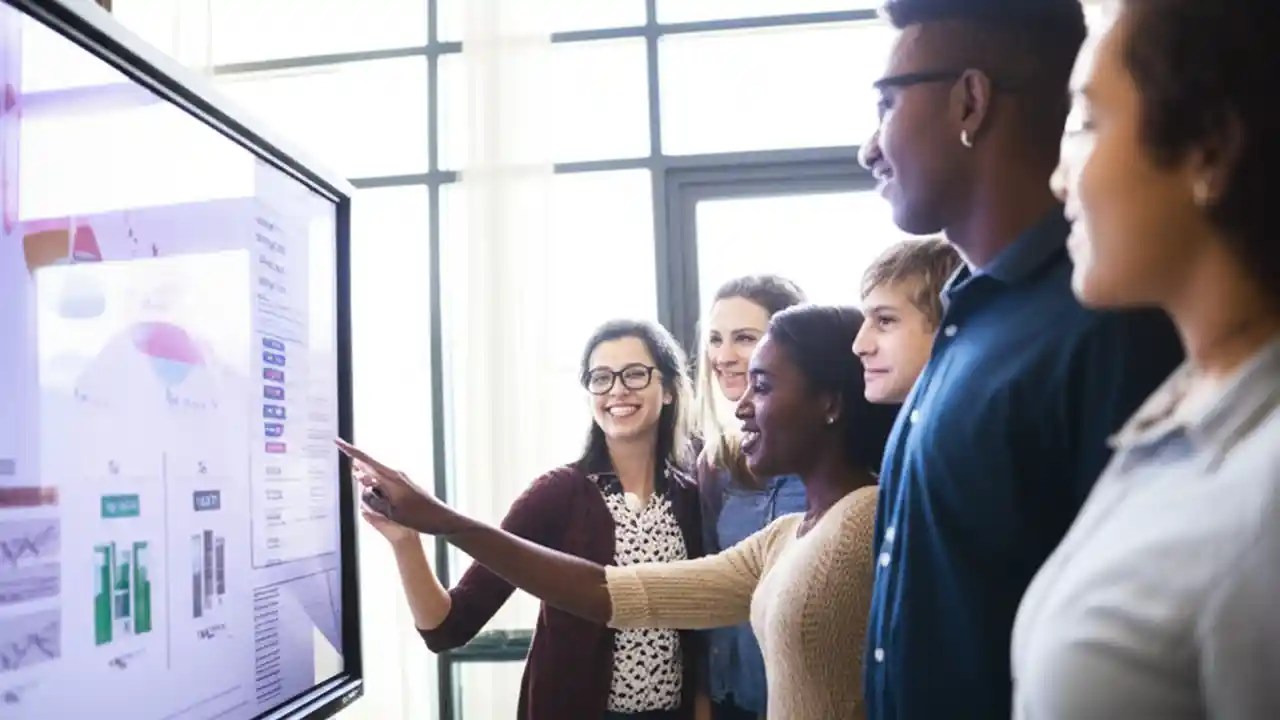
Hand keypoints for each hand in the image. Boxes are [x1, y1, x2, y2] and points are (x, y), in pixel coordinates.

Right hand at [336, 438, 465, 534]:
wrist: (441, 519)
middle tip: (360, 481)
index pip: (366, 460)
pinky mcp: (404, 485)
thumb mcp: (391, 512)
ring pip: (376, 477)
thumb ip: (373, 500)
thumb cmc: (419, 517)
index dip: (350, 451)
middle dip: (359, 472)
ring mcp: (400, 479)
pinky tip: (376, 495)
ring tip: (370, 493)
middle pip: (369, 467)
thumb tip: (364, 488)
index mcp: (391, 477)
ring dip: (369, 484)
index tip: (337, 441)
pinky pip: (384, 483)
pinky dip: (377, 488)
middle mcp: (396, 474)